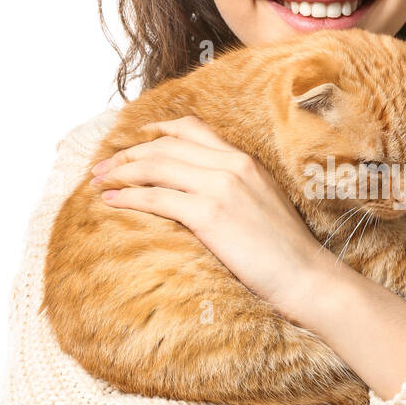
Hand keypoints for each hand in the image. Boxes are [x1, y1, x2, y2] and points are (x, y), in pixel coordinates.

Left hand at [89, 116, 334, 321]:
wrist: (306, 276)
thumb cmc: (286, 251)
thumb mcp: (263, 203)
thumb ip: (236, 188)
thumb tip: (202, 193)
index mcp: (245, 160)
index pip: (193, 128)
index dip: (158, 130)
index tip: (135, 139)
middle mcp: (232, 165)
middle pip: (166, 145)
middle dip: (128, 153)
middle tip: (103, 166)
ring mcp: (221, 186)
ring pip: (156, 166)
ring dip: (121, 172)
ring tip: (99, 182)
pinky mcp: (209, 214)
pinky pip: (156, 197)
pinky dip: (128, 197)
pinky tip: (112, 202)